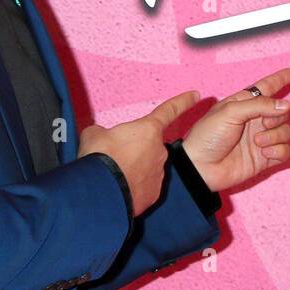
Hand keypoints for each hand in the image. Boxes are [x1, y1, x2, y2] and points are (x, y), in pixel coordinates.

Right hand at [78, 90, 200, 215]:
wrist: (101, 193)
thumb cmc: (99, 159)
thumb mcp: (94, 134)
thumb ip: (103, 132)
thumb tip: (101, 138)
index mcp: (148, 129)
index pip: (169, 110)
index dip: (182, 101)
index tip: (195, 95)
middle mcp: (159, 150)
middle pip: (149, 146)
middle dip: (134, 150)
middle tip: (115, 158)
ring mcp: (158, 173)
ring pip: (146, 167)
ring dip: (133, 169)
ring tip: (114, 175)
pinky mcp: (153, 193)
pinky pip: (144, 187)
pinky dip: (133, 187)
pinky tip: (119, 189)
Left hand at [181, 68, 289, 192]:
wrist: (201, 168)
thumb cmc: (208, 136)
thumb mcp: (230, 112)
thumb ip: (259, 105)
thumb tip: (286, 105)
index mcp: (244, 104)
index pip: (266, 88)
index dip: (279, 79)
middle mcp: (255, 120)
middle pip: (282, 111)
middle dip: (278, 116)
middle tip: (263, 124)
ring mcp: (261, 139)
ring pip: (286, 131)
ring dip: (276, 135)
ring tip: (258, 142)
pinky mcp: (265, 158)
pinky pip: (286, 151)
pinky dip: (280, 150)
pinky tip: (265, 153)